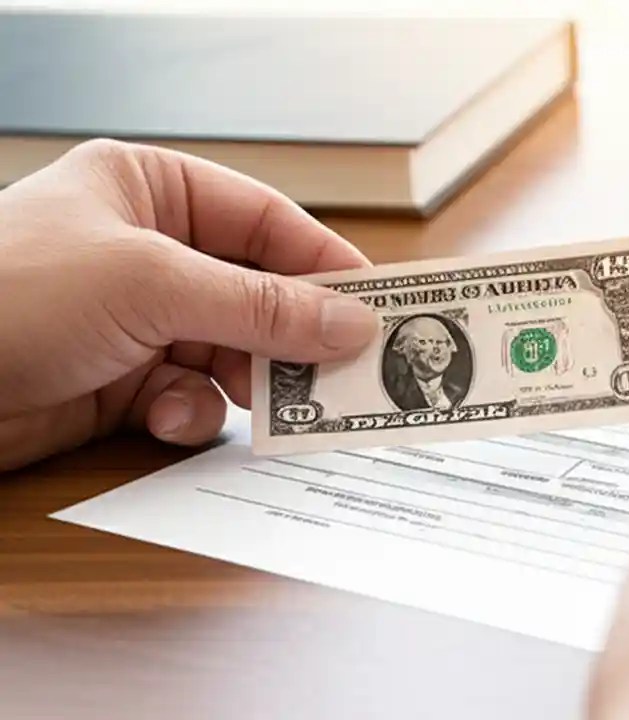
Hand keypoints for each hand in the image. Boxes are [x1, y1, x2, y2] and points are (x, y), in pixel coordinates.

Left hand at [0, 139, 379, 470]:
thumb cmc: (11, 294)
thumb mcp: (152, 284)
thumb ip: (261, 307)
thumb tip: (352, 322)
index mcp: (150, 190)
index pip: (265, 221)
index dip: (324, 262)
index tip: (379, 304)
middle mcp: (147, 250)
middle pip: (258, 292)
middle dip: (293, 334)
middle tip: (345, 370)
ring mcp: (136, 318)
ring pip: (233, 352)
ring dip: (249, 383)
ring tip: (273, 408)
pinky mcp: (121, 381)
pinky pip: (192, 396)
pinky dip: (192, 413)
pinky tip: (168, 418)